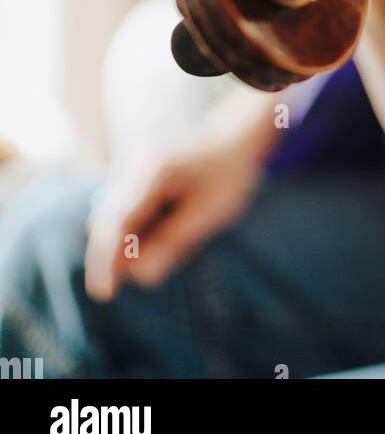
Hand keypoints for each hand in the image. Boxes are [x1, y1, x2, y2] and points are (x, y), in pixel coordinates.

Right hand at [84, 128, 263, 300]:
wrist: (231, 140)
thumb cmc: (224, 175)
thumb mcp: (207, 212)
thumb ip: (173, 242)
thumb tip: (140, 276)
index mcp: (150, 172)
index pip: (114, 222)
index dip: (104, 261)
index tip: (104, 293)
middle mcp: (130, 167)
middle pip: (106, 224)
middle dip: (121, 253)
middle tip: (168, 252)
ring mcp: (127, 170)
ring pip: (114, 220)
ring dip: (134, 240)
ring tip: (181, 223)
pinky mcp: (130, 178)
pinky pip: (125, 212)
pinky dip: (140, 228)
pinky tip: (173, 216)